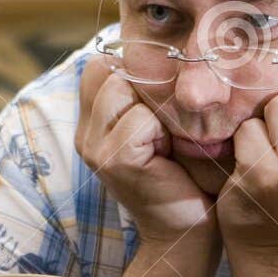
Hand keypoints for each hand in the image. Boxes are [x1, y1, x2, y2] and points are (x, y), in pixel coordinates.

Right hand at [76, 56, 216, 245]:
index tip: (157, 104)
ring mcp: (95, 148)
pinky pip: (138, 119)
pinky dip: (162, 130)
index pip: (99, 65)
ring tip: (167, 139)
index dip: (132, 72)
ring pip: (122, 88)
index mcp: (93, 123)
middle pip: (108, 70)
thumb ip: (147, 95)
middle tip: (166, 127)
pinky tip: (169, 153)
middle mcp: (86, 134)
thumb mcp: (162, 127)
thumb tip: (160, 48)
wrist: (191, 228)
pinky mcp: (114, 160)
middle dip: (145, 87)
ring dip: (154, 107)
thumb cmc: (186, 174)